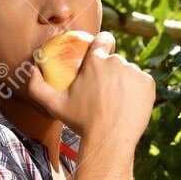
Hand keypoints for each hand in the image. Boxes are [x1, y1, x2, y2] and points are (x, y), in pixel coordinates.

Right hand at [26, 31, 153, 144]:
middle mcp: (117, 61)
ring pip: (130, 72)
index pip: (103, 38)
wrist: (109, 141)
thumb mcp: (54, 106)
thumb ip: (37, 86)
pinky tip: (129, 105)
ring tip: (117, 101)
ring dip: (125, 81)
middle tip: (106, 91)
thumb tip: (31, 69)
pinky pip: (142, 83)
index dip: (103, 43)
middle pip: (116, 60)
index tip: (102, 52)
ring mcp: (135, 72)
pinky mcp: (148, 84)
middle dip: (112, 71)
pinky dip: (138, 91)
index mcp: (96, 60)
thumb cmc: (80, 123)